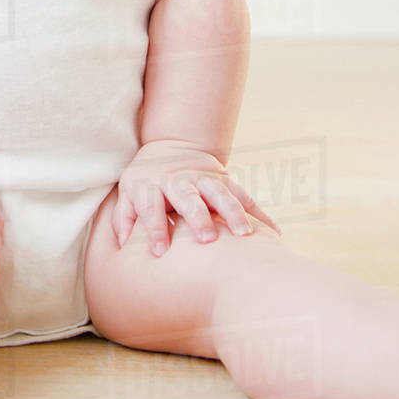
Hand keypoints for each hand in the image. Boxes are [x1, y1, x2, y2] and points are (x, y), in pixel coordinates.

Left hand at [114, 140, 280, 256]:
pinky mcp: (224, 178)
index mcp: (150, 184)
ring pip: (220, 193)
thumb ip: (124, 218)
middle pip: (188, 197)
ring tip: (246, 234)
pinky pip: (243, 195)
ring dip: (233, 212)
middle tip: (208, 240)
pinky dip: (259, 213)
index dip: (154, 229)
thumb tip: (124, 246)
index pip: (151, 206)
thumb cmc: (145, 183)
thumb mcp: (128, 193)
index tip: (160, 253)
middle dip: (198, 217)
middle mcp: (177, 179)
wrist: (171, 146)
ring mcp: (203, 177)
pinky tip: (274, 232)